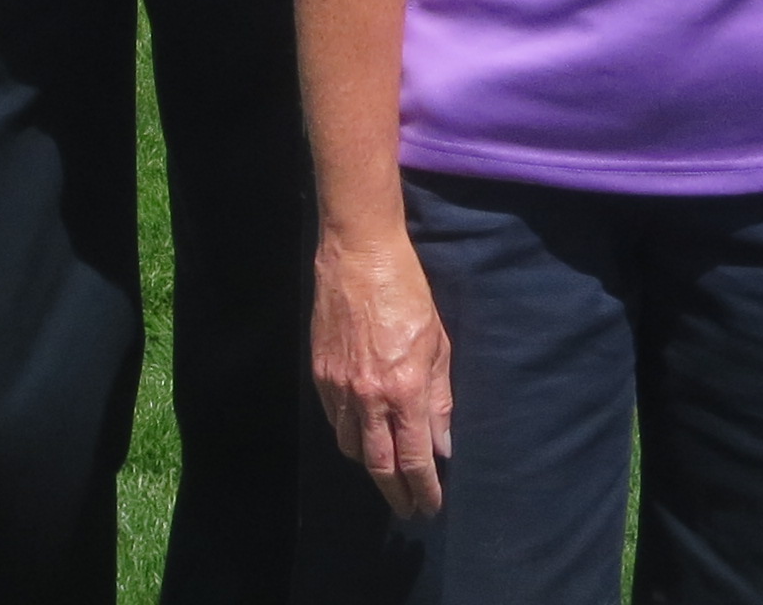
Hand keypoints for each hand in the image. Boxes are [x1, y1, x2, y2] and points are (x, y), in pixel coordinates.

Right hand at [311, 228, 453, 520]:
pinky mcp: (320, 373)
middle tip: (408, 508)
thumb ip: (440, 399)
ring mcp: (339, 387)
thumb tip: (442, 445)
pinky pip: (335, 421)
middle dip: (396, 494)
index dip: (425, 489)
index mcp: (405, 389)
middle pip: (379, 466)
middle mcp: (369, 396)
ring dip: (371, 466)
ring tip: (387, 472)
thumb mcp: (437, 343)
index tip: (431, 506)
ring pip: (352, 448)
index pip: (415, 458)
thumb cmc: (407, 292)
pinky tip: (363, 433)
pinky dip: (350, 435)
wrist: (359, 254)